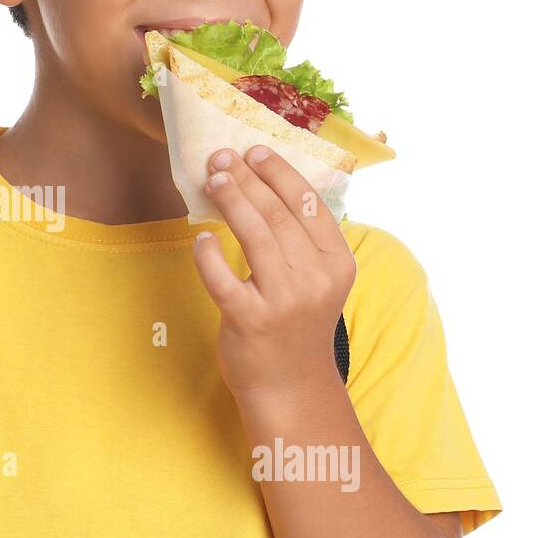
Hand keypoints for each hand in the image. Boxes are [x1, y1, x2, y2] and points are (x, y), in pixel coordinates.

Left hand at [190, 144, 355, 399]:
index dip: (280, 173)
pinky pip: (222, 278)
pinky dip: (208, 254)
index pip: (309, 204)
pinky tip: (200, 238)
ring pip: (254, 235)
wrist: (290, 386)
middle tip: (221, 157)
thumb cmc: (297, 324)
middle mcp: (316, 280)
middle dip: (247, 178)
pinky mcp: (250, 320)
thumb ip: (303, 241)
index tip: (255, 151)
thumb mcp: (318, 281)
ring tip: (213, 179)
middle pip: (278, 214)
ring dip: (230, 200)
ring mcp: (284, 301)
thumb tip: (266, 184)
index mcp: (338, 263)